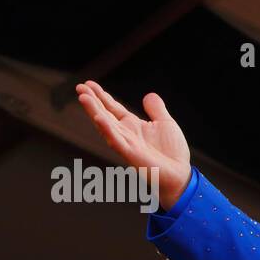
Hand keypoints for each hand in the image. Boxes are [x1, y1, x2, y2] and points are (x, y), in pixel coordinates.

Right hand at [75, 80, 191, 206]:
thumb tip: (149, 95)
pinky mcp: (131, 154)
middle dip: (92, 101)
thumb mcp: (166, 123)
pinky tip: (99, 119)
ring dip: (94, 112)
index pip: (113, 108)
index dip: (101, 96)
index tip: (88, 84)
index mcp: (133, 125)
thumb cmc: (173, 152)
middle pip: (105, 114)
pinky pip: (116, 141)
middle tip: (79, 87)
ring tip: (83, 98)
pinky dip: (107, 130)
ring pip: (106, 125)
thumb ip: (156, 109)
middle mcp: (126, 133)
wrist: (180, 174)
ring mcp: (126, 144)